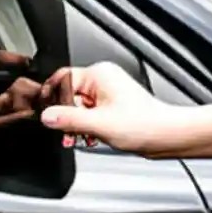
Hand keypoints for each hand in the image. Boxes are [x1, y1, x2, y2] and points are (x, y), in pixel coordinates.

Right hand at [39, 62, 179, 154]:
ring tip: (81, 137)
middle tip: (67, 132)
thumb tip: (46, 115)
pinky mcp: (109, 106)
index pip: (61, 80)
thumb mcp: (99, 123)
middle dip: (65, 116)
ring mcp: (106, 93)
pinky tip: (89, 137)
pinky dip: (84, 126)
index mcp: (99, 75)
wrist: (165, 136)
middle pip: (67, 95)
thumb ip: (69, 119)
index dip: (53, 100)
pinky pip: (86, 113)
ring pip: (76, 106)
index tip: (49, 116)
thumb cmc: (144, 125)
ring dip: (74, 124)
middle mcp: (102, 80)